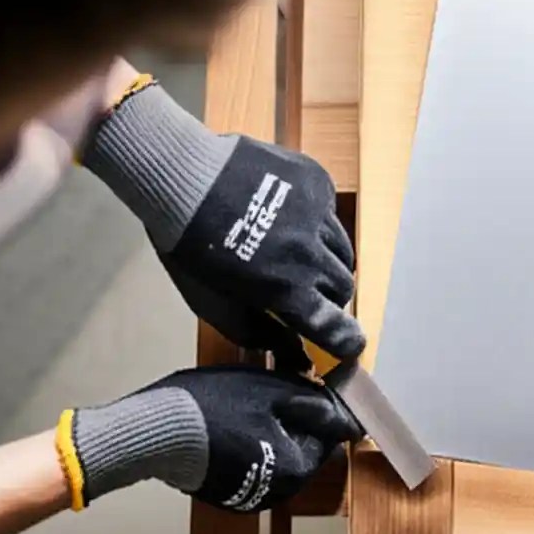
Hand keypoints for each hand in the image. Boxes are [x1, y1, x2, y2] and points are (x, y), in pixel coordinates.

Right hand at [54, 366, 360, 511]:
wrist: (154, 431)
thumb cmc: (212, 406)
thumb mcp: (273, 392)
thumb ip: (316, 405)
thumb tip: (349, 418)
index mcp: (296, 468)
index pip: (328, 437)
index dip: (317, 408)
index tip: (300, 388)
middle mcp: (279, 492)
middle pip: (304, 448)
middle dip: (293, 421)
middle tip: (266, 393)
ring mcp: (252, 497)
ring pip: (279, 457)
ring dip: (271, 432)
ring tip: (244, 407)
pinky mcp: (229, 495)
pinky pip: (254, 467)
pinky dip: (249, 447)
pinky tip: (228, 427)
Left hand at [82, 80, 362, 369]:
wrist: (182, 177)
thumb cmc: (190, 249)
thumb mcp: (214, 306)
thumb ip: (258, 334)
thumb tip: (297, 356)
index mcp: (288, 291)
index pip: (338, 329)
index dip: (348, 341)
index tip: (350, 344)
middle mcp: (311, 255)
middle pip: (345, 288)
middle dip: (330, 296)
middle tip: (306, 289)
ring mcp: (318, 215)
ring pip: (344, 252)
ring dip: (328, 261)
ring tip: (300, 254)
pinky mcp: (318, 184)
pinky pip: (331, 215)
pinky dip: (318, 224)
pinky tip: (288, 217)